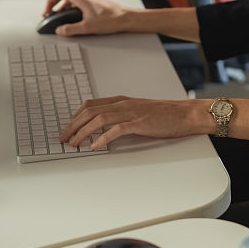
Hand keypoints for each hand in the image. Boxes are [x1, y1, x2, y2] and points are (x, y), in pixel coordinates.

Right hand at [42, 0, 132, 35]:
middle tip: (51, 15)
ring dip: (64, 7)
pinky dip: (73, 8)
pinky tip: (75, 18)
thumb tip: (59, 30)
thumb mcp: (86, 27)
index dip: (49, 2)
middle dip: (55, 6)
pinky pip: (80, 1)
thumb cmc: (111, 19)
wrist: (126, 18)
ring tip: (61, 18)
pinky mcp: (96, 0)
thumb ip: (70, 29)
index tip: (47, 12)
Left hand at [61, 96, 208, 149]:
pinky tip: (95, 146)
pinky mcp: (139, 123)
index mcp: (121, 100)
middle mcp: (123, 104)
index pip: (90, 105)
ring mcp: (131, 113)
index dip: (75, 117)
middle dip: (73, 126)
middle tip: (64, 139)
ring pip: (99, 119)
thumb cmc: (164, 114)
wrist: (185, 114)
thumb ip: (121, 115)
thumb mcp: (137, 110)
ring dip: (83, 132)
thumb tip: (102, 127)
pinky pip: (116, 130)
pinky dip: (102, 138)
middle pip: (89, 112)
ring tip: (75, 144)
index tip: (67, 129)